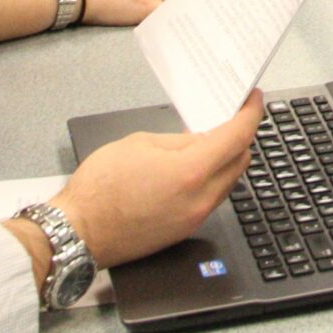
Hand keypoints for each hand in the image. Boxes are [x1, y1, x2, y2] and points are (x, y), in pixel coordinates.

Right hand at [56, 92, 263, 268]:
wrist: (79, 232)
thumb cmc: (99, 187)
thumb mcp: (140, 143)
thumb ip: (179, 140)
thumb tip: (202, 140)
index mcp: (191, 172)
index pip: (238, 138)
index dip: (251, 114)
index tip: (253, 100)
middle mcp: (200, 199)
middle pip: (240, 161)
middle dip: (241, 136)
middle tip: (231, 117)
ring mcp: (194, 219)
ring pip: (229, 182)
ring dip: (227, 160)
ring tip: (211, 141)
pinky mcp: (185, 231)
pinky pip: (212, 199)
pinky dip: (212, 179)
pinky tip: (195, 168)